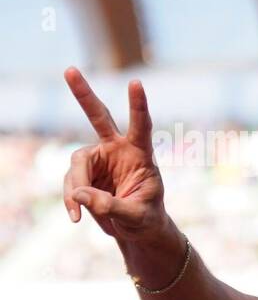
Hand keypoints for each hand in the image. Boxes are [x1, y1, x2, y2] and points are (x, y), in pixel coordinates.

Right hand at [62, 66, 167, 241]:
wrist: (136, 229)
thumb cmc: (145, 218)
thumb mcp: (136, 216)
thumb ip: (111, 206)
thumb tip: (80, 195)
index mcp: (141, 154)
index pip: (141, 126)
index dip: (138, 105)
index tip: (136, 83)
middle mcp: (118, 149)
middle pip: (98, 117)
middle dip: (83, 94)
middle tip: (70, 70)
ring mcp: (99, 159)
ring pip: (77, 164)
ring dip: (76, 188)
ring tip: (80, 214)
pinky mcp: (84, 172)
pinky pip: (70, 182)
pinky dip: (71, 200)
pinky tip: (76, 217)